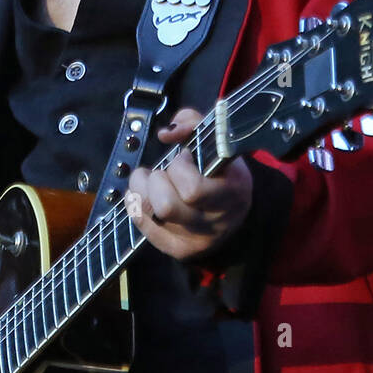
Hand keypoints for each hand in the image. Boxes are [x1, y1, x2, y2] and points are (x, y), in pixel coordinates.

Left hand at [126, 107, 252, 262]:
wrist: (236, 212)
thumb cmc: (222, 170)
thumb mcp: (216, 140)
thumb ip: (192, 123)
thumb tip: (166, 134)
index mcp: (231, 193)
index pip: (193, 189)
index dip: (180, 168)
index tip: (184, 157)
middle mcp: (215, 222)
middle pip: (165, 206)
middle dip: (156, 181)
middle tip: (163, 171)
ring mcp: (196, 240)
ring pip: (150, 215)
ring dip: (141, 190)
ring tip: (150, 179)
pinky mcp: (179, 249)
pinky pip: (142, 226)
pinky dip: (137, 205)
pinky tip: (146, 195)